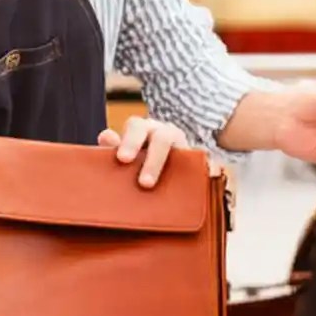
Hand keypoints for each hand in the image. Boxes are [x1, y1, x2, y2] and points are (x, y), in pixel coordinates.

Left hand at [99, 118, 221, 187]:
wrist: (166, 168)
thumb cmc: (137, 160)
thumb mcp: (126, 153)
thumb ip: (116, 146)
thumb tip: (106, 136)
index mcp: (143, 129)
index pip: (136, 127)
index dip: (129, 142)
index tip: (123, 160)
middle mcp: (165, 133)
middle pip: (161, 139)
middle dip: (153, 160)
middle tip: (144, 183)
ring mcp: (183, 147)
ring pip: (185, 150)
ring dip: (182, 167)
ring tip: (175, 187)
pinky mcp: (199, 162)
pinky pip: (206, 165)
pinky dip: (208, 171)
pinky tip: (210, 178)